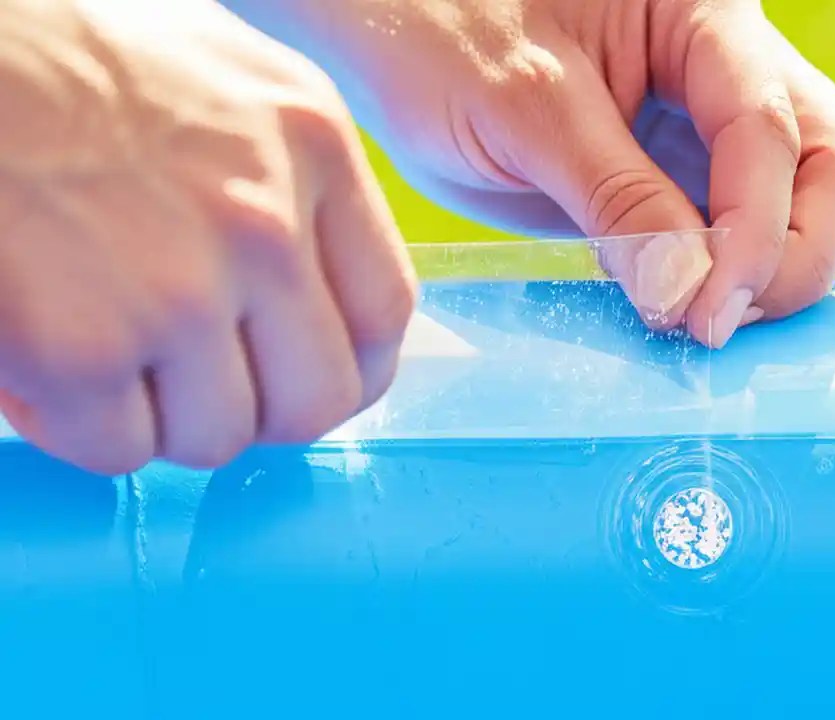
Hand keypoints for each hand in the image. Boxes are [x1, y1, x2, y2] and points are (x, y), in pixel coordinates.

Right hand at [0, 0, 416, 473]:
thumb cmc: (61, 50)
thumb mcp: (226, 80)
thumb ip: (291, 180)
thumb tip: (314, 288)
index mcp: (311, 145)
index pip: (385, 311)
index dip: (353, 366)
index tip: (312, 375)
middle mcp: (262, 225)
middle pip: (317, 400)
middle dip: (260, 410)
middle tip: (202, 382)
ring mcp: (177, 292)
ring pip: (218, 437)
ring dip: (163, 416)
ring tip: (107, 347)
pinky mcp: (82, 349)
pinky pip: (119, 449)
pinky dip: (77, 426)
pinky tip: (45, 359)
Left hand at [230, 0, 834, 347]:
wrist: (380, 20)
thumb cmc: (433, 22)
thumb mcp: (522, 106)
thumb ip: (619, 196)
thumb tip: (696, 300)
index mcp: (705, 15)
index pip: (776, 133)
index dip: (757, 234)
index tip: (706, 317)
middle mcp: (730, 65)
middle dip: (799, 254)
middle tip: (716, 323)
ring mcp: (711, 123)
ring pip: (814, 201)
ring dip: (775, 272)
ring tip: (694, 320)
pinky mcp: (679, 172)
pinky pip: (747, 229)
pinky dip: (733, 278)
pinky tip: (682, 306)